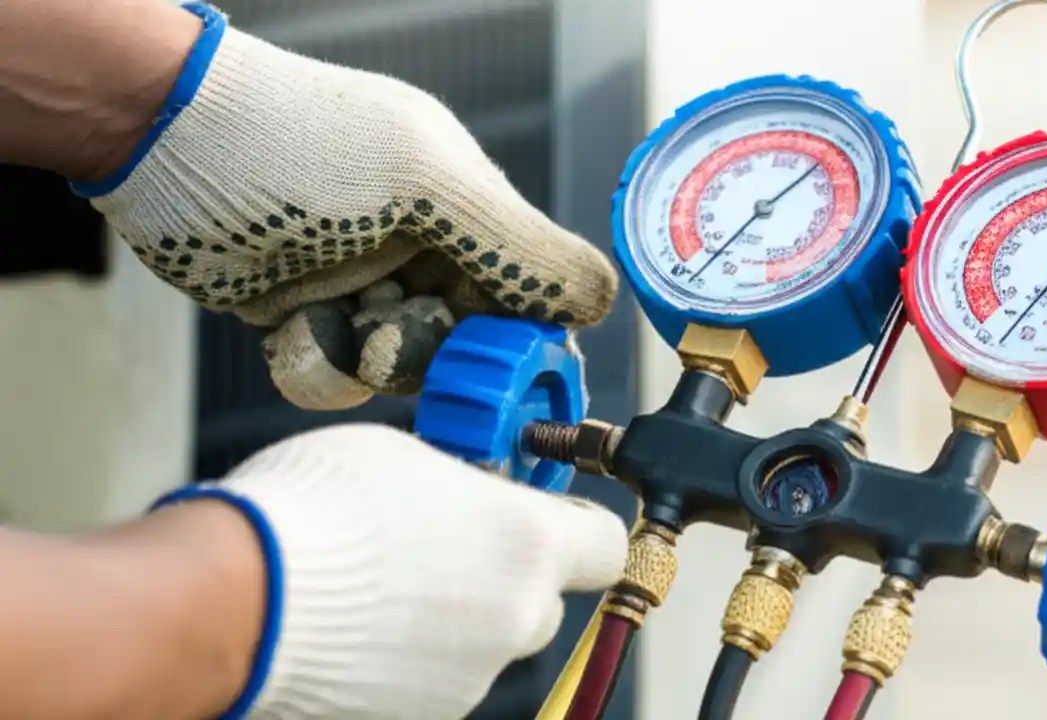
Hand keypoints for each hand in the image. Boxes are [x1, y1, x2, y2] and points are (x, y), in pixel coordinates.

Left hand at [78, 4, 617, 409]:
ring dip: (365, 359)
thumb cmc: (292, 143)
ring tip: (332, 322)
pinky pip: (335, 371)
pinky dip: (314, 364)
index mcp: (465, 208)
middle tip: (387, 339)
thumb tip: (605, 297)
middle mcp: (421, 247)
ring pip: (398, 368)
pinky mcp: (304, 314)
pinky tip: (288, 328)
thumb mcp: (426, 185)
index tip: (508, 381)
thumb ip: (520, 245)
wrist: (158, 138)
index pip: (528, 293)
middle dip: (431, 354)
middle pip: (464, 343)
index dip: (523, 341)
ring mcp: (361, 282)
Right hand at [160, 423, 626, 719]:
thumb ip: (463, 485)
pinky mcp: (420, 717)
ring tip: (380, 584)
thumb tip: (471, 496)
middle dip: (503, 574)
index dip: (580, 529)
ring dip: (452, 616)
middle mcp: (513, 618)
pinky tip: (361, 626)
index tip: (557, 516)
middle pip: (540, 599)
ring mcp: (468, 678)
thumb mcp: (404, 458)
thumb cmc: (315, 509)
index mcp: (525, 542)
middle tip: (445, 543)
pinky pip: (436, 677)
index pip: (605, 545)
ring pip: (483, 642)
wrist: (232, 600)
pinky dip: (412, 656)